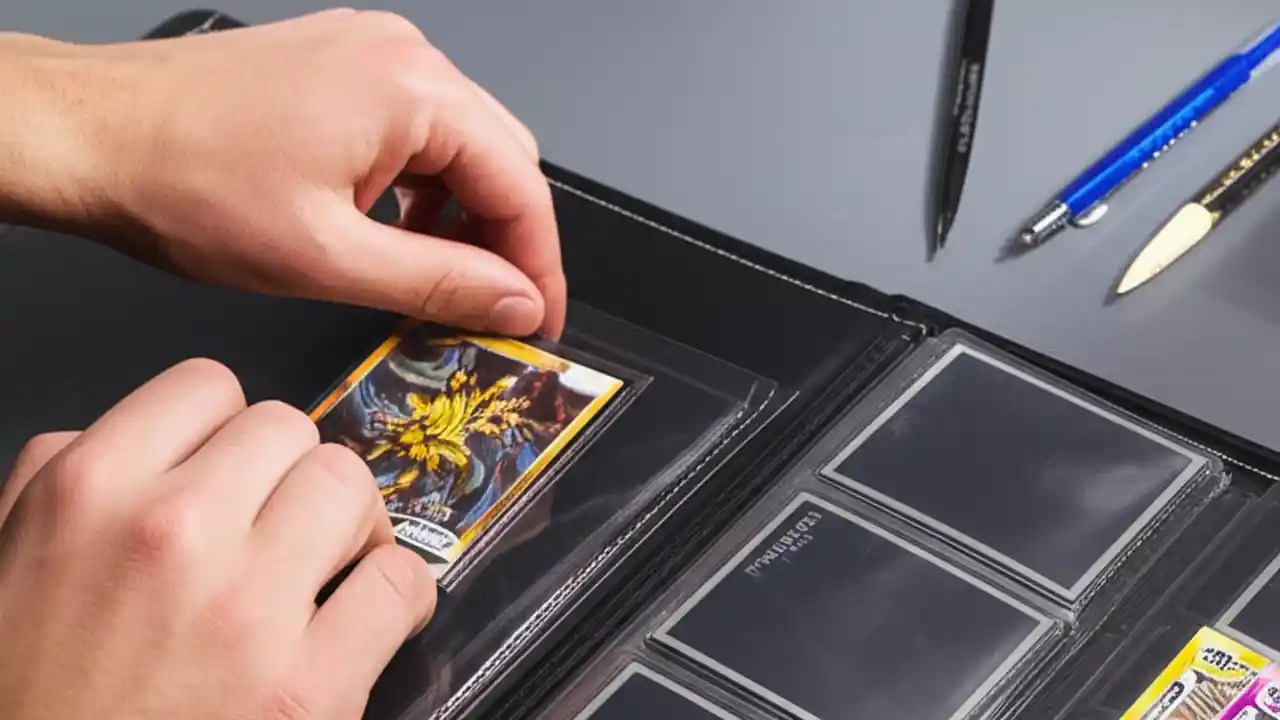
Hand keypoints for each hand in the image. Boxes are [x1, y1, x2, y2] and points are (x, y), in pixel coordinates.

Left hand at [0, 9, 564, 337]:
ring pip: (459, 145)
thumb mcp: (328, 256)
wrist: (85, 133)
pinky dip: (421, 188)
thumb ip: (440, 282)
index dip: (538, 264)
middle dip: (504, 240)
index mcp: (411, 89)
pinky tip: (395, 232)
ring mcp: (368, 53)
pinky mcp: (339, 66)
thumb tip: (515, 301)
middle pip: (500, 159)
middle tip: (492, 310)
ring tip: (437, 280)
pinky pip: (413, 130)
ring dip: (461, 216)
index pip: (519, 185)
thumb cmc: (182, 183)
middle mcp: (401, 54)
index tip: (537, 321)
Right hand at [0, 359, 436, 718]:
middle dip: (290, 472)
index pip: (207, 387)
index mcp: (89, 493)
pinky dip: (399, 594)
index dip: (226, 426)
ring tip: (333, 558)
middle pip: (290, 430)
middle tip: (283, 518)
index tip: (235, 464)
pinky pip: (399, 584)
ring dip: (351, 521)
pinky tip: (371, 613)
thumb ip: (66, 479)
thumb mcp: (8, 561)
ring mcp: (246, 609)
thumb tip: (144, 437)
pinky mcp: (308, 686)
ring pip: (352, 486)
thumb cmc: (25, 699)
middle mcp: (172, 533)